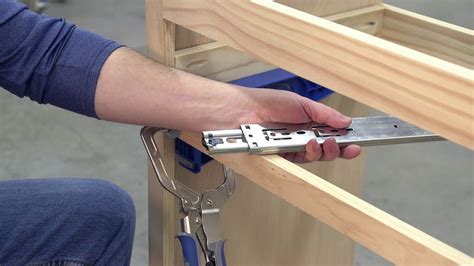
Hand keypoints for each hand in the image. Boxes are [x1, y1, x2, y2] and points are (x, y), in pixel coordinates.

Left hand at [246, 88, 360, 162]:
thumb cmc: (267, 103)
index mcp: (308, 122)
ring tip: (324, 142)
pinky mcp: (283, 157)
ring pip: (315, 157)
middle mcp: (302, 136)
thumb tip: (345, 121)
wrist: (244, 111)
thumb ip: (324, 114)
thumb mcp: (302, 104)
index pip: (331, 133)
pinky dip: (308, 153)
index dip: (345, 139)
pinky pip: (300, 160)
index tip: (356, 142)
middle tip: (346, 146)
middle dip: (338, 149)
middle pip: (326, 149)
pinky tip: (310, 145)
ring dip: (323, 151)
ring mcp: (293, 147)